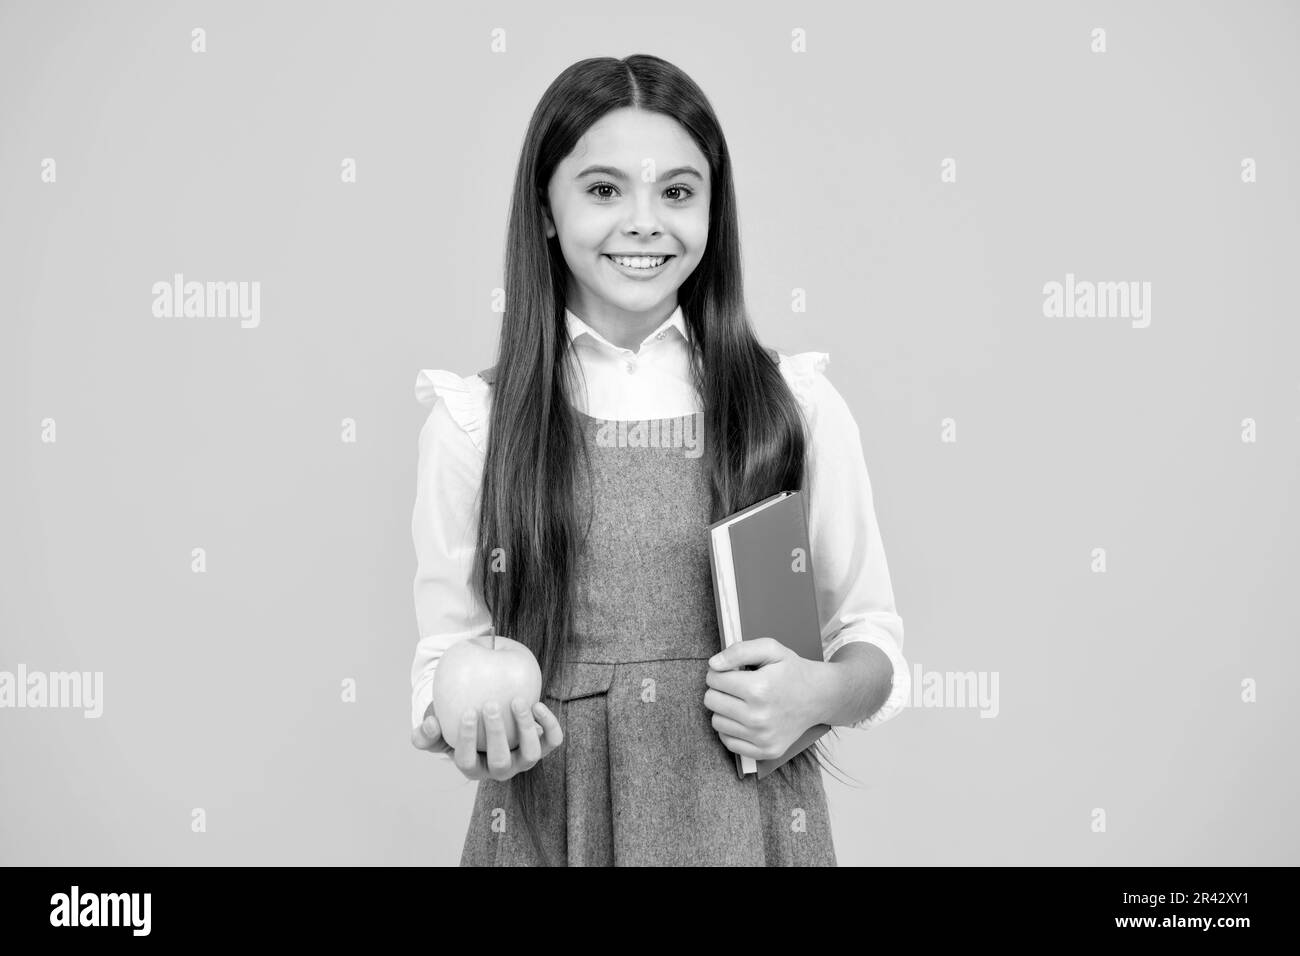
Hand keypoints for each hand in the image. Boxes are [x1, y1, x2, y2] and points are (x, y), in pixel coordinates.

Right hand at [410, 697, 562, 781]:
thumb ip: (426, 732)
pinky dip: (549, 725)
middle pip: (500, 762)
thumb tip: (431, 724)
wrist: (486, 713)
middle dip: (496, 735)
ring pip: (530, 755)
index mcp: (473, 768)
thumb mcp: (437, 728)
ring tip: (517, 701)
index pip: (468, 761)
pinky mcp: (542, 746)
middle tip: (490, 704)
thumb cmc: (456, 723)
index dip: (467, 740)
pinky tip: (537, 704)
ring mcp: (523, 760)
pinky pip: (551, 741)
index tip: (467, 712)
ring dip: (526, 729)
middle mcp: (500, 769)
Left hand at [704, 638, 825, 760]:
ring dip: (724, 710)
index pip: (714, 679)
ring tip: (743, 702)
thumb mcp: (771, 649)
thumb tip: (713, 664)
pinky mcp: (765, 751)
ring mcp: (762, 737)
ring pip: (717, 722)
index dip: (720, 671)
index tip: (733, 672)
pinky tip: (745, 718)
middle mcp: (759, 717)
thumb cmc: (792, 671)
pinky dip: (731, 729)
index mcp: (759, 689)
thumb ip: (739, 651)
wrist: (819, 697)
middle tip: (737, 686)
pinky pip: (728, 742)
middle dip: (719, 689)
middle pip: (711, 701)